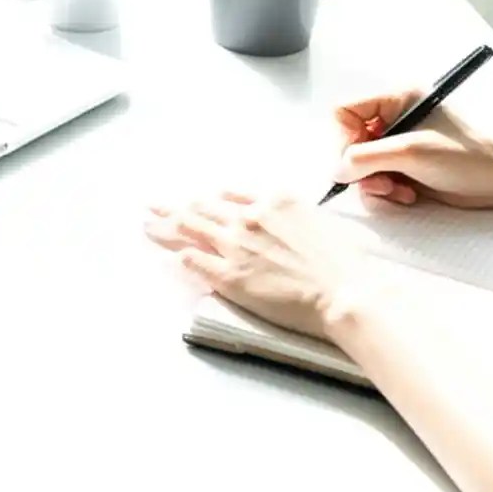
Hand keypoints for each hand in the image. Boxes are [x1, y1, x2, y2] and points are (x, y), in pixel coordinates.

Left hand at [145, 192, 376, 339]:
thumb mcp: (322, 222)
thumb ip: (293, 214)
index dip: (213, 201)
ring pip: (191, 229)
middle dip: (178, 209)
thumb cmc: (343, 264)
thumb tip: (280, 213)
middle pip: (205, 210)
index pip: (233, 198)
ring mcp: (236, 246)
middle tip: (155, 206)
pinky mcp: (229, 276)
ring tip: (149, 222)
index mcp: (276, 201)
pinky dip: (181, 255)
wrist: (343, 293)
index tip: (201, 202)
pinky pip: (195, 261)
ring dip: (166, 225)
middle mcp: (250, 218)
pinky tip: (171, 254)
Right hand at [334, 88, 492, 208]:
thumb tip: (337, 169)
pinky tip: (408, 196)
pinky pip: (378, 181)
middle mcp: (397, 119)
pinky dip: (387, 192)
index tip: (352, 162)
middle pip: (351, 142)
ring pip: (363, 166)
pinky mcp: (409, 169)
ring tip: (398, 191)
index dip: (342, 138)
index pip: (346, 111)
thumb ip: (365, 158)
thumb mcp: (411, 152)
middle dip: (362, 168)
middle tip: (380, 182)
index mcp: (398, 100)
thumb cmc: (468, 157)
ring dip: (375, 184)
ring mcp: (402, 146)